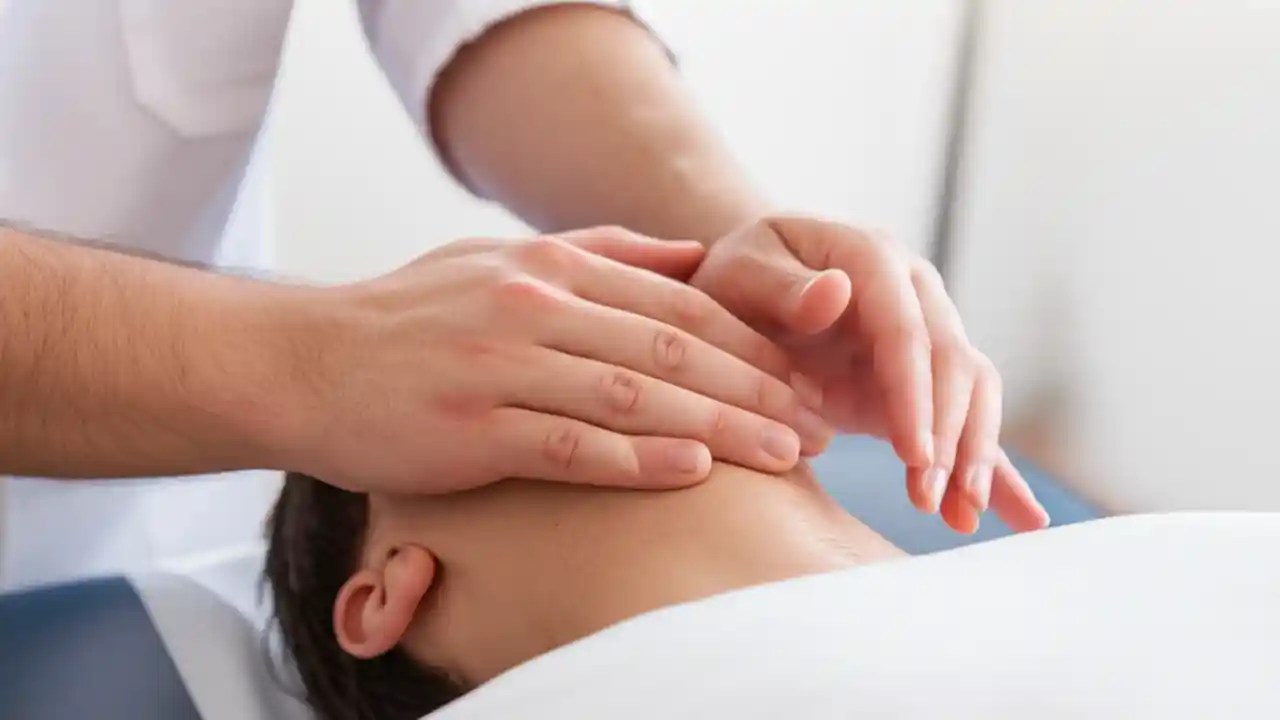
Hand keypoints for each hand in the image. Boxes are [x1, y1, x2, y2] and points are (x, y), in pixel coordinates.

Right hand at [283, 227, 829, 494]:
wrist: (302, 361)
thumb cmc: (409, 317)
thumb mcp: (500, 258)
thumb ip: (599, 252)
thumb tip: (692, 254)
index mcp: (548, 265)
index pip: (674, 304)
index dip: (748, 344)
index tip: (800, 377)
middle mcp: (532, 305)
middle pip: (670, 348)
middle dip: (755, 389)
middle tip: (814, 425)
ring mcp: (500, 364)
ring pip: (633, 394)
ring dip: (717, 427)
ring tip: (781, 454)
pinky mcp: (470, 426)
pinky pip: (568, 444)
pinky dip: (635, 458)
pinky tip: (690, 470)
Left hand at [689, 216, 1049, 532]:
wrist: (746, 288)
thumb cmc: (737, 276)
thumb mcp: (741, 273)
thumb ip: (782, 287)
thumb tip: (837, 290)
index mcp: (872, 259)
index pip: (906, 331)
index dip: (915, 394)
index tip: (913, 454)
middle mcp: (915, 292)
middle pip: (953, 366)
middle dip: (948, 436)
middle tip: (929, 497)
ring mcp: (926, 336)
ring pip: (973, 395)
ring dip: (973, 456)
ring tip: (959, 515)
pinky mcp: (925, 381)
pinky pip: (968, 423)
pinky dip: (993, 470)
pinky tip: (1022, 519)